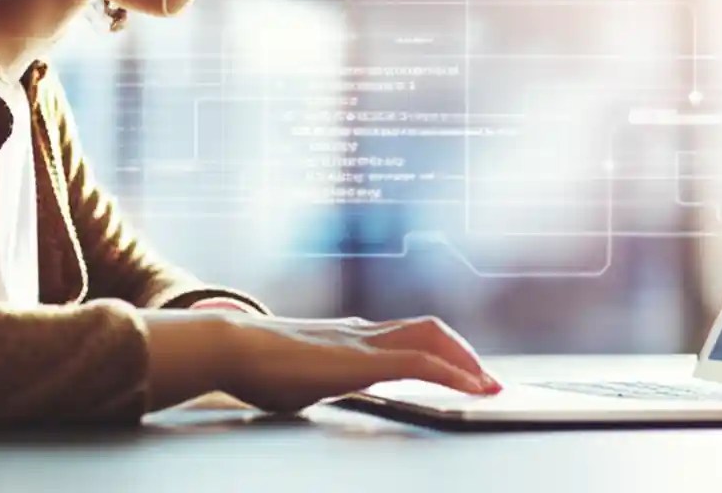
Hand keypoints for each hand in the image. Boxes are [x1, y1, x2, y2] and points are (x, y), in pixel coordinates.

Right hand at [221, 315, 503, 412]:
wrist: (232, 346)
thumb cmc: (254, 367)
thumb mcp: (299, 378)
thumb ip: (316, 381)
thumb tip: (310, 391)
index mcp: (349, 337)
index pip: (406, 334)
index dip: (439, 350)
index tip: (460, 371)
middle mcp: (363, 332)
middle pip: (428, 330)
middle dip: (462, 353)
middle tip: (487, 380)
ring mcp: (364, 342)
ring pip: (431, 339)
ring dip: (466, 361)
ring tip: (488, 386)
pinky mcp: (363, 360)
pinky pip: (420, 362)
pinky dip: (452, 373)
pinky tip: (470, 389)